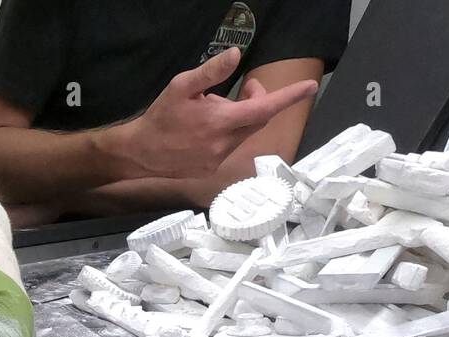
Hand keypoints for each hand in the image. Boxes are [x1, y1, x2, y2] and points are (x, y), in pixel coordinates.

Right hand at [103, 47, 317, 178]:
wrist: (140, 153)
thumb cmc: (160, 117)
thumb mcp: (182, 86)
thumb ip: (211, 72)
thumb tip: (236, 55)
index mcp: (220, 121)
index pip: (264, 108)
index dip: (288, 97)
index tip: (309, 87)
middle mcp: (224, 143)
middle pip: (257, 119)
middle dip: (258, 100)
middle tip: (245, 86)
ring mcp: (218, 159)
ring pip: (244, 133)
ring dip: (241, 117)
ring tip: (215, 108)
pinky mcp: (211, 168)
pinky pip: (230, 146)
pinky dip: (227, 132)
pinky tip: (205, 130)